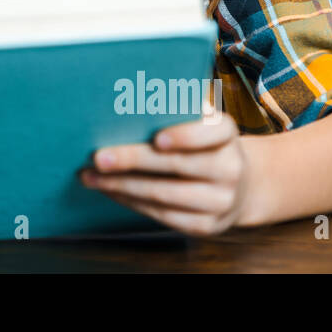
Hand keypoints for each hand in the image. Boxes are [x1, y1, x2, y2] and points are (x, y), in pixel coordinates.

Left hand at [78, 110, 251, 235]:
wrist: (240, 186)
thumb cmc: (204, 145)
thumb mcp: (200, 123)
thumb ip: (175, 112)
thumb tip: (125, 105)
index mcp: (227, 134)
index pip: (213, 132)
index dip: (186, 136)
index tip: (157, 139)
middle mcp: (231, 168)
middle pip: (177, 165)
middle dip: (132, 160)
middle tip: (98, 157)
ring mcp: (221, 200)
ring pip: (164, 194)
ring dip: (122, 185)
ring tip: (92, 177)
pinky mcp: (207, 226)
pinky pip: (163, 215)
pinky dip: (132, 202)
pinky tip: (111, 191)